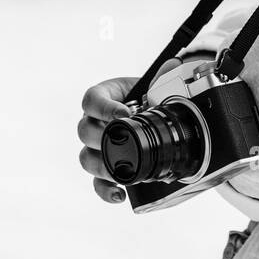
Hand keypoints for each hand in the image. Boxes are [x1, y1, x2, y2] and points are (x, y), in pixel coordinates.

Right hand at [77, 59, 178, 201]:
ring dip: (102, 166)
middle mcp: (93, 122)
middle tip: (123, 141)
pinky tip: (120, 193)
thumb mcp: (151, 86)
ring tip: (121, 169)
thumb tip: (174, 65)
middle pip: (84, 131)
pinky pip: (96, 182)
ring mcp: (95, 146)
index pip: (91, 100)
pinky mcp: (103, 166)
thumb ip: (161, 78)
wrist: (147, 114)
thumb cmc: (143, 98)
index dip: (104, 108)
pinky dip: (105, 190)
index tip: (124, 114)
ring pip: (86, 158)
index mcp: (101, 98)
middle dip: (103, 139)